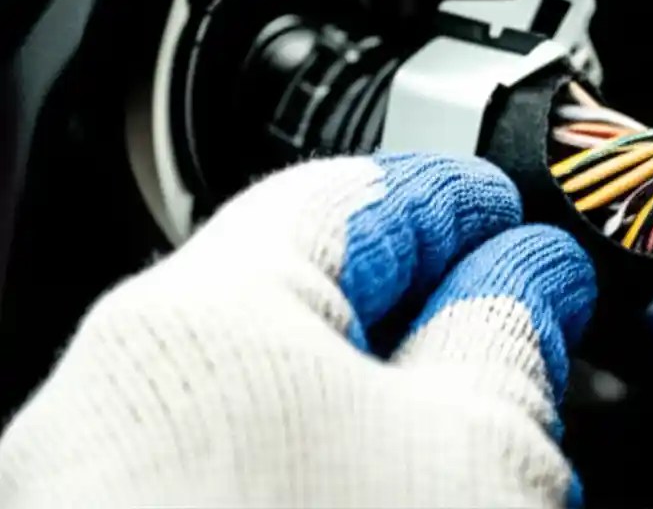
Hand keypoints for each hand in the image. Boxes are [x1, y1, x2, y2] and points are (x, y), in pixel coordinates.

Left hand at [0, 154, 594, 507]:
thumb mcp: (481, 448)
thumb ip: (515, 327)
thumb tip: (533, 269)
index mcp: (189, 329)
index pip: (352, 196)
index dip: (459, 196)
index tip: (518, 217)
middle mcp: (106, 403)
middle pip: (305, 298)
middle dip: (428, 306)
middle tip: (527, 328)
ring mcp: (97, 488)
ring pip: (270, 397)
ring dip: (379, 399)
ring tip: (471, 444)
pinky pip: (231, 466)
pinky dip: (317, 464)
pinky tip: (388, 497)